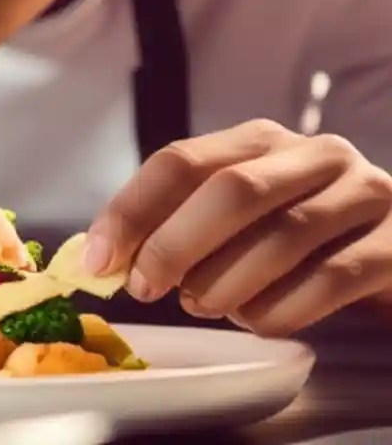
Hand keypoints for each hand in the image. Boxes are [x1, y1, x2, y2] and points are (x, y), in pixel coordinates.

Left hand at [84, 119, 391, 336]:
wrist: (390, 253)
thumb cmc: (299, 239)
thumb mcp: (237, 220)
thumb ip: (177, 226)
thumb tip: (104, 259)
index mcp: (260, 139)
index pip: (181, 160)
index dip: (131, 210)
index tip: (97, 259)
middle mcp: (316, 154)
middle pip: (233, 189)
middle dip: (176, 244)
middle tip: (145, 287)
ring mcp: (364, 195)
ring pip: (284, 235)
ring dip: (227, 281)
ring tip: (203, 304)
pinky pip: (331, 278)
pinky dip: (280, 309)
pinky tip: (257, 320)